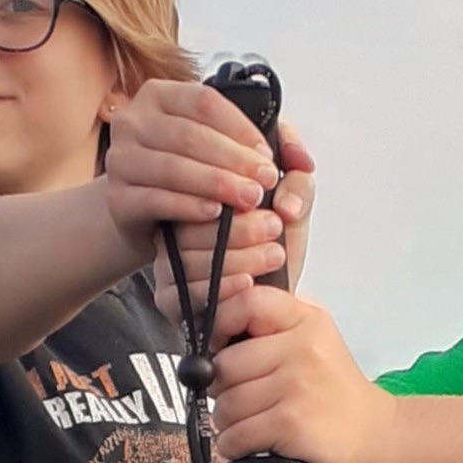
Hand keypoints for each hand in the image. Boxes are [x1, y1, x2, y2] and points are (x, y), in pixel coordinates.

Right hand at [104, 79, 279, 261]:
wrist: (143, 217)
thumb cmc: (192, 178)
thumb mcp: (224, 154)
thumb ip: (268, 146)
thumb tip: (304, 161)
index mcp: (159, 95)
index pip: (204, 102)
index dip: (240, 129)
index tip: (269, 158)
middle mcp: (133, 120)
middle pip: (189, 135)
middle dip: (233, 160)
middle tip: (265, 184)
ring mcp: (120, 159)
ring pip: (172, 167)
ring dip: (215, 184)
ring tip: (247, 200)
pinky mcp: (117, 198)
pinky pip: (155, 199)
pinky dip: (187, 206)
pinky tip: (213, 215)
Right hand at [153, 126, 315, 343]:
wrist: (270, 308)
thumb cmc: (274, 249)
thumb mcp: (291, 206)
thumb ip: (296, 175)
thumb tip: (297, 160)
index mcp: (194, 189)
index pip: (192, 154)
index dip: (229, 161)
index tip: (267, 178)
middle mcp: (172, 221)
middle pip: (186, 208)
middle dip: (237, 217)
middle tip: (274, 224)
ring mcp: (165, 257)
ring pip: (186, 248)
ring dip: (237, 252)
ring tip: (273, 254)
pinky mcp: (167, 296)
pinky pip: (185, 290)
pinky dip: (222, 285)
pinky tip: (249, 282)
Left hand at [212, 292, 391, 462]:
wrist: (375, 435)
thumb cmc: (337, 394)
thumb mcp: (315, 341)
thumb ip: (273, 327)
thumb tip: (213, 332)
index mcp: (306, 320)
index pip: (248, 302)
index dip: (220, 324)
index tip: (219, 345)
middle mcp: (303, 347)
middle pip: (226, 363)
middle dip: (222, 388)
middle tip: (238, 398)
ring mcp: (297, 385)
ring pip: (227, 403)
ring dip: (227, 422)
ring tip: (248, 423)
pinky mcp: (291, 422)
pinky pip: (237, 434)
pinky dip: (234, 445)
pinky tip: (249, 443)